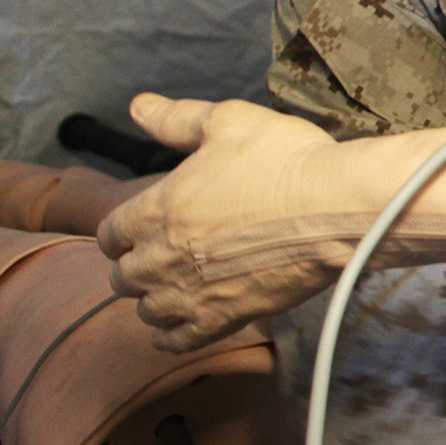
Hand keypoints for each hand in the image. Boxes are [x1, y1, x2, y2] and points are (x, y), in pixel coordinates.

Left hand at [103, 94, 354, 349]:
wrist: (336, 208)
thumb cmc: (284, 160)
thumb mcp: (229, 122)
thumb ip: (177, 118)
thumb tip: (137, 105)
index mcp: (155, 210)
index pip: (109, 234)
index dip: (122, 230)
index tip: (141, 227)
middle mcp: (161, 257)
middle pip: (123, 277)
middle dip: (136, 265)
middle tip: (160, 255)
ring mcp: (191, 293)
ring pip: (146, 310)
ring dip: (153, 299)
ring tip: (173, 288)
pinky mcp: (223, 317)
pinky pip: (179, 340)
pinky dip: (172, 336)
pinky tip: (178, 327)